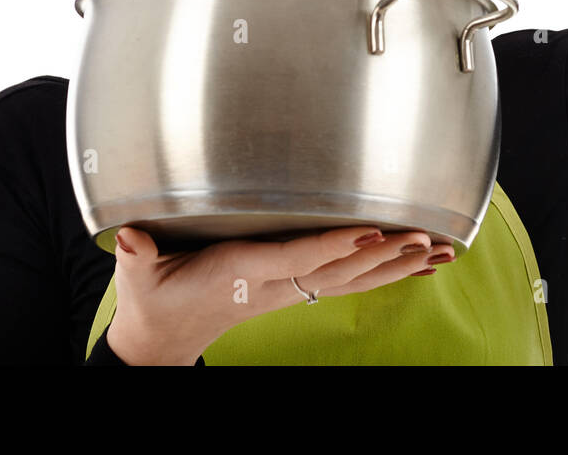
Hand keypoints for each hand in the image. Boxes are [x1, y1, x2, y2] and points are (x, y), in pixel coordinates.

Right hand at [104, 225, 453, 364]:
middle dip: (384, 254)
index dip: (334, 246)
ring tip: (437, 250)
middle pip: (338, 270)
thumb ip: (137, 252)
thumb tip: (130, 236)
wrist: (164, 336)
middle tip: (425, 237)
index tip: (370, 231)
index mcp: (242, 271)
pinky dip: (384, 272)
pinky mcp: (292, 288)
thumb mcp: (139, 276)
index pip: (296, 257)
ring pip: (351, 278)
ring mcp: (287, 289)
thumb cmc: (154, 297)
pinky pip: (347, 282)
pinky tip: (415, 264)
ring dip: (396, 265)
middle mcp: (273, 283)